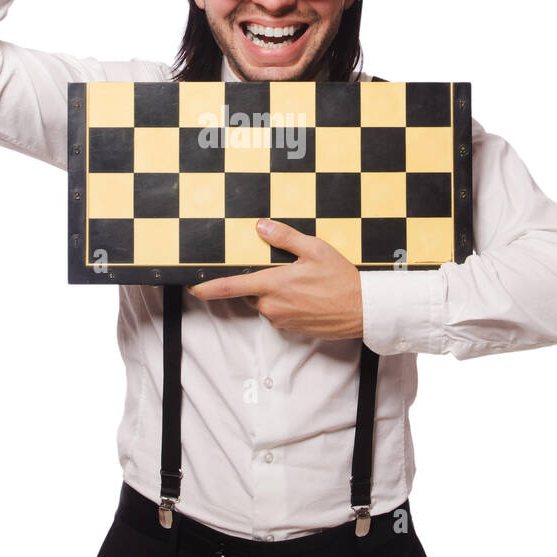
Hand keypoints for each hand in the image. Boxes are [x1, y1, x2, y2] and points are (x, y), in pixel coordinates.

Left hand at [187, 219, 364, 340]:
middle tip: (286, 269)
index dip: (208, 287)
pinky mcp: (291, 329)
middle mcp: (272, 306)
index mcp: (273, 284)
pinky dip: (288, 303)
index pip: (231, 287)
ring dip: (276, 292)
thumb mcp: (316, 249)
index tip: (193, 287)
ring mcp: (281, 320)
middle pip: (251, 291)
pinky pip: (279, 313)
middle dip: (261, 280)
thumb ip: (285, 238)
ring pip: (266, 302)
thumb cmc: (341, 280)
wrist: (363, 311)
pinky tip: (308, 295)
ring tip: (304, 283)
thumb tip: (262, 226)